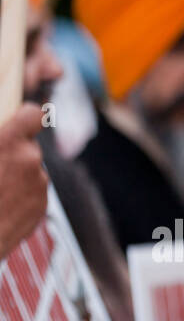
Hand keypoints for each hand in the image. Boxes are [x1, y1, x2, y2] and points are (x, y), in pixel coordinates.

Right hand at [0, 104, 49, 260]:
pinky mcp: (42, 206)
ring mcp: (39, 185)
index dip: (28, 116)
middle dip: (15, 152)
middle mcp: (30, 160)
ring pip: (31, 171)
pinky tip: (1, 204)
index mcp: (8, 142)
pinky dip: (21, 195)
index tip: (26, 118)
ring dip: (17, 175)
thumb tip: (3, 134)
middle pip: (29, 147)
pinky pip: (33, 193)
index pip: (33, 115)